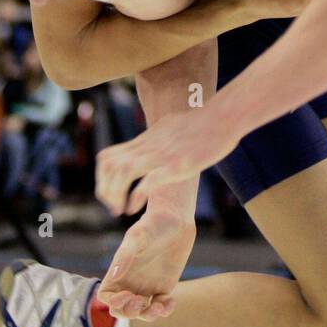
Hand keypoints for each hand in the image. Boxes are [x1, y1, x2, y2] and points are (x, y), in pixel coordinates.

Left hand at [95, 108, 237, 216]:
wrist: (224, 116)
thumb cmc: (205, 122)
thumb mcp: (172, 125)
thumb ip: (159, 136)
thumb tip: (156, 137)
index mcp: (146, 140)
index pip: (108, 157)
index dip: (102, 178)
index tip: (110, 193)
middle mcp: (149, 147)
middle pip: (109, 165)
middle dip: (105, 189)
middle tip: (112, 207)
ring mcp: (162, 155)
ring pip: (122, 171)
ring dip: (115, 194)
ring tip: (120, 210)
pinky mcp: (178, 164)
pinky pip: (148, 180)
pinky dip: (136, 196)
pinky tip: (135, 207)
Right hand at [97, 207, 194, 320]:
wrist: (175, 219)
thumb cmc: (152, 224)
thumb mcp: (137, 237)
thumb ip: (125, 256)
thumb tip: (113, 276)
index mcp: (118, 272)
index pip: (106, 297)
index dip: (113, 302)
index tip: (127, 295)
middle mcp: (130, 282)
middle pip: (122, 310)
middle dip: (129, 312)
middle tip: (140, 301)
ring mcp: (147, 286)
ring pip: (142, 313)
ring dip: (148, 315)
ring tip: (159, 305)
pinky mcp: (164, 287)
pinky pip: (160, 307)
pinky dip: (164, 310)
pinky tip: (171, 300)